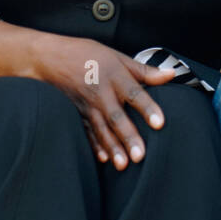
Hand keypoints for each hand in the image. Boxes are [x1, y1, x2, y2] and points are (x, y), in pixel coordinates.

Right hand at [32, 33, 177, 169]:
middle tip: (140, 155)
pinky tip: (103, 159)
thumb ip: (143, 70)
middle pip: (117, 116)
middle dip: (128, 136)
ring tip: (123, 164)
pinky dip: (95, 146)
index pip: (134, 93)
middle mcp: (101, 92)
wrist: (50, 59)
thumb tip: (170, 74)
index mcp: (114, 75)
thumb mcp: (117, 56)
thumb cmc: (87, 55)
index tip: (160, 123)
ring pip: (102, 129)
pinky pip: (87, 133)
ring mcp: (87, 106)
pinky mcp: (77, 115)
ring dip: (113, 147)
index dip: (147, 107)